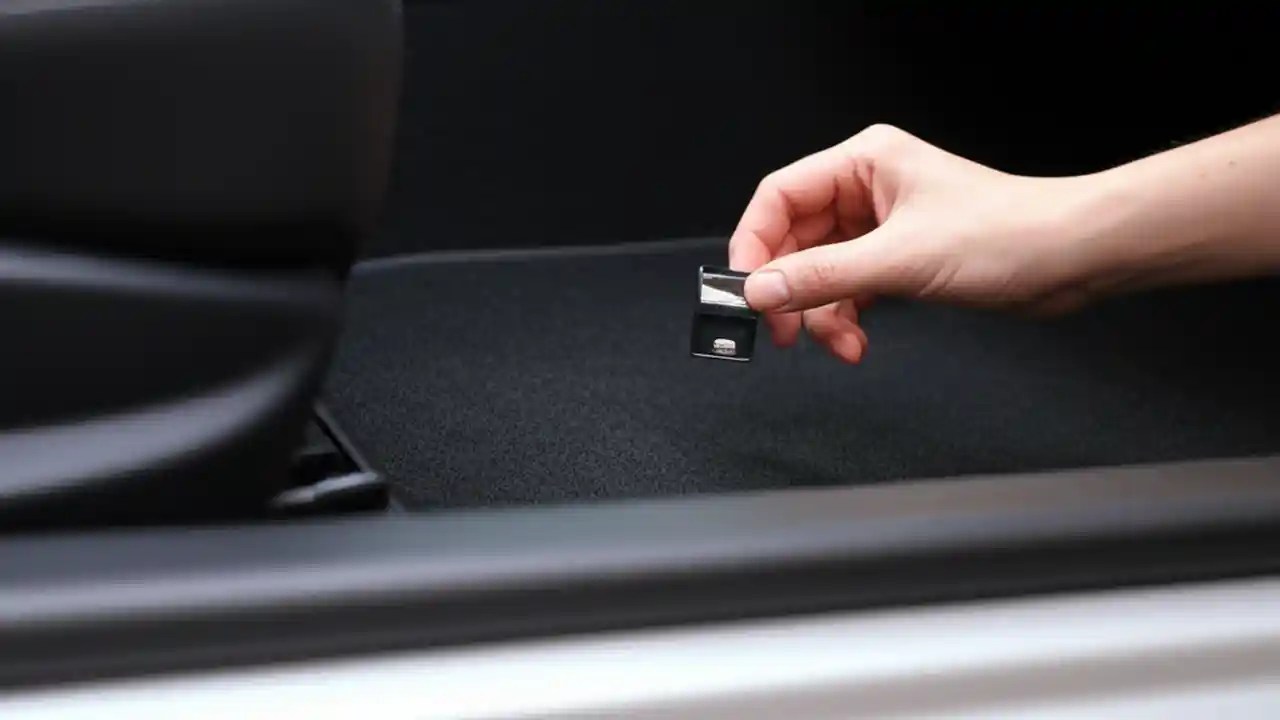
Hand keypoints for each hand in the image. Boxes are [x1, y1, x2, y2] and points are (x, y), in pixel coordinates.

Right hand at [728, 124, 1098, 363]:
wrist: (1071, 259)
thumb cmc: (1009, 234)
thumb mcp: (900, 259)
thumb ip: (822, 277)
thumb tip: (760, 290)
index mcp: (864, 163)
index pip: (779, 197)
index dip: (754, 244)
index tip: (747, 291)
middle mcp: (867, 189)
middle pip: (793, 240)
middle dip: (789, 290)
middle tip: (784, 331)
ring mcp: (881, 226)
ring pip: (819, 272)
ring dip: (821, 313)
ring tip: (838, 344)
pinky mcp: (897, 259)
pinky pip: (847, 289)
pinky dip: (844, 318)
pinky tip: (856, 341)